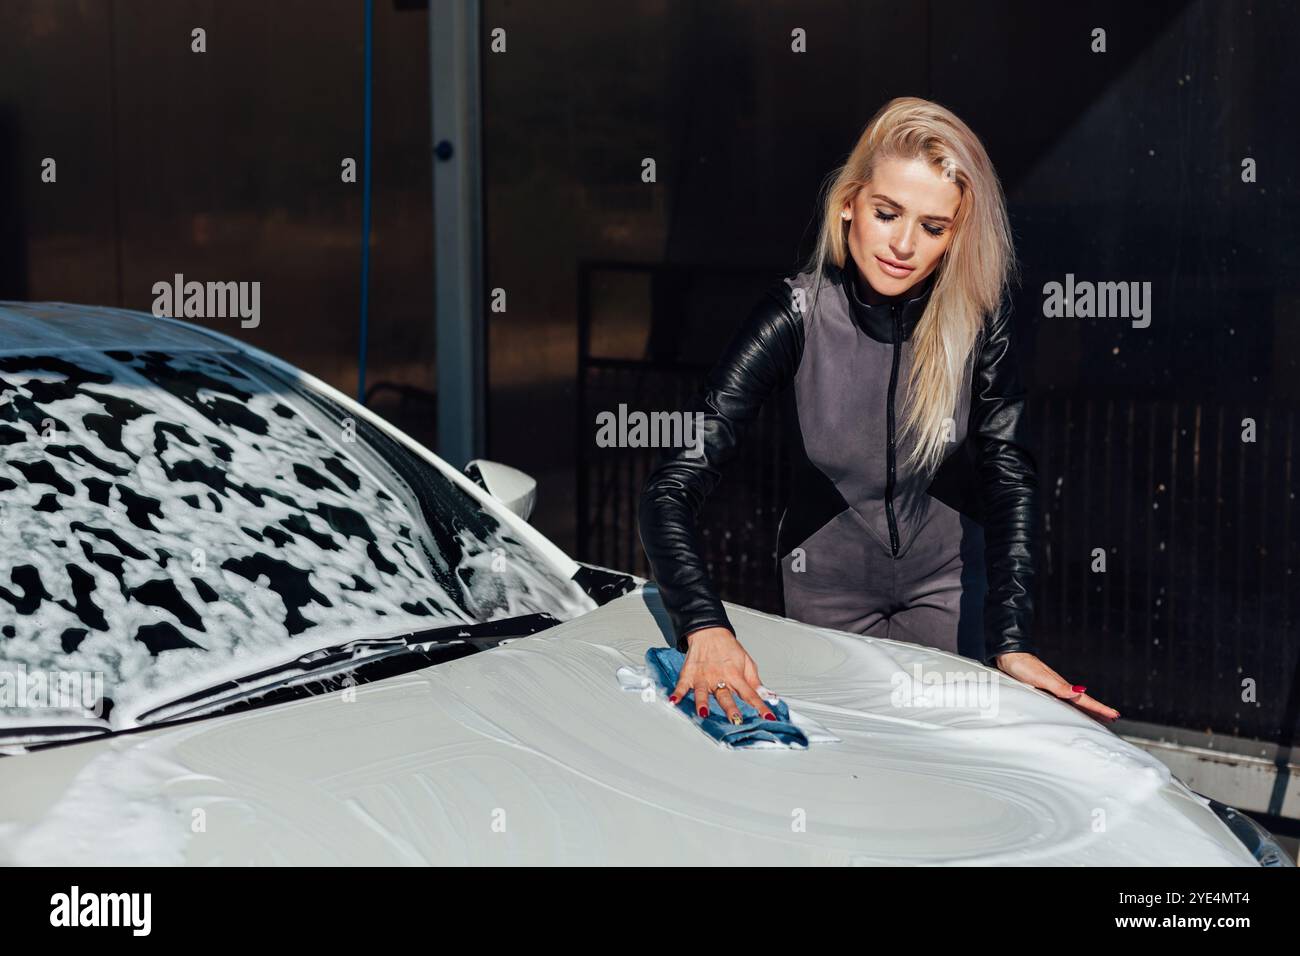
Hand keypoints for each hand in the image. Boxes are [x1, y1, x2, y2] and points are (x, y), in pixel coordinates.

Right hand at [670, 626, 775, 724]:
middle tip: (735, 720)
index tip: (768, 718)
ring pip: (702, 692)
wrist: (709, 632)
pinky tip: (673, 701)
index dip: (760, 707)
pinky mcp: (689, 674)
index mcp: (735, 676)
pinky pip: (682, 685)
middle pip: (725, 696)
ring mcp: (703, 677)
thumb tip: (768, 695)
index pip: (750, 694)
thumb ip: (755, 681)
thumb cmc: (728, 649)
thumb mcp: (746, 662)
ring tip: (703, 713)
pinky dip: (677, 693)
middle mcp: (719, 678)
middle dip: (731, 709)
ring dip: (702, 702)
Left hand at [993, 651, 1119, 723]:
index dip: (1099, 708)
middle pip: (1082, 703)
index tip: (1114, 715)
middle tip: (1112, 719)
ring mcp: (1050, 689)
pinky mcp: (1040, 689)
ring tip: (1096, 717)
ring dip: (1085, 710)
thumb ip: (1059, 687)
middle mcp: (1058, 688)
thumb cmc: (1023, 666)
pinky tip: (1067, 710)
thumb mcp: (1042, 678)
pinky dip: (1069, 708)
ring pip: (1072, 703)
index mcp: (1061, 687)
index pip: (1084, 700)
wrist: (1008, 656)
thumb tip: (1080, 692)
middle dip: (1097, 711)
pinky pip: (1060, 703)